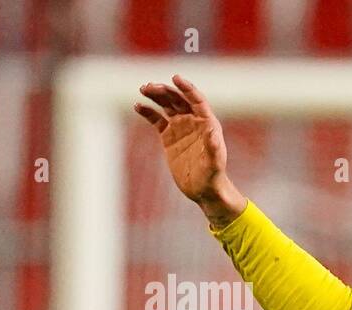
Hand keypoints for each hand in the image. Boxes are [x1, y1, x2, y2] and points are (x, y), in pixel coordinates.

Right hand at [134, 74, 245, 228]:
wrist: (203, 190)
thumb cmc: (213, 178)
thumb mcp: (214, 164)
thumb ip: (214, 149)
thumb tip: (213, 134)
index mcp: (208, 124)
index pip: (197, 100)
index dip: (187, 88)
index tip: (175, 78)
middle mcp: (194, 123)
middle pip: (179, 99)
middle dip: (165, 90)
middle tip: (150, 86)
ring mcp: (180, 128)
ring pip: (167, 105)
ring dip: (155, 95)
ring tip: (142, 89)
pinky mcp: (168, 137)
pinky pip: (156, 119)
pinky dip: (147, 111)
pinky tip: (137, 106)